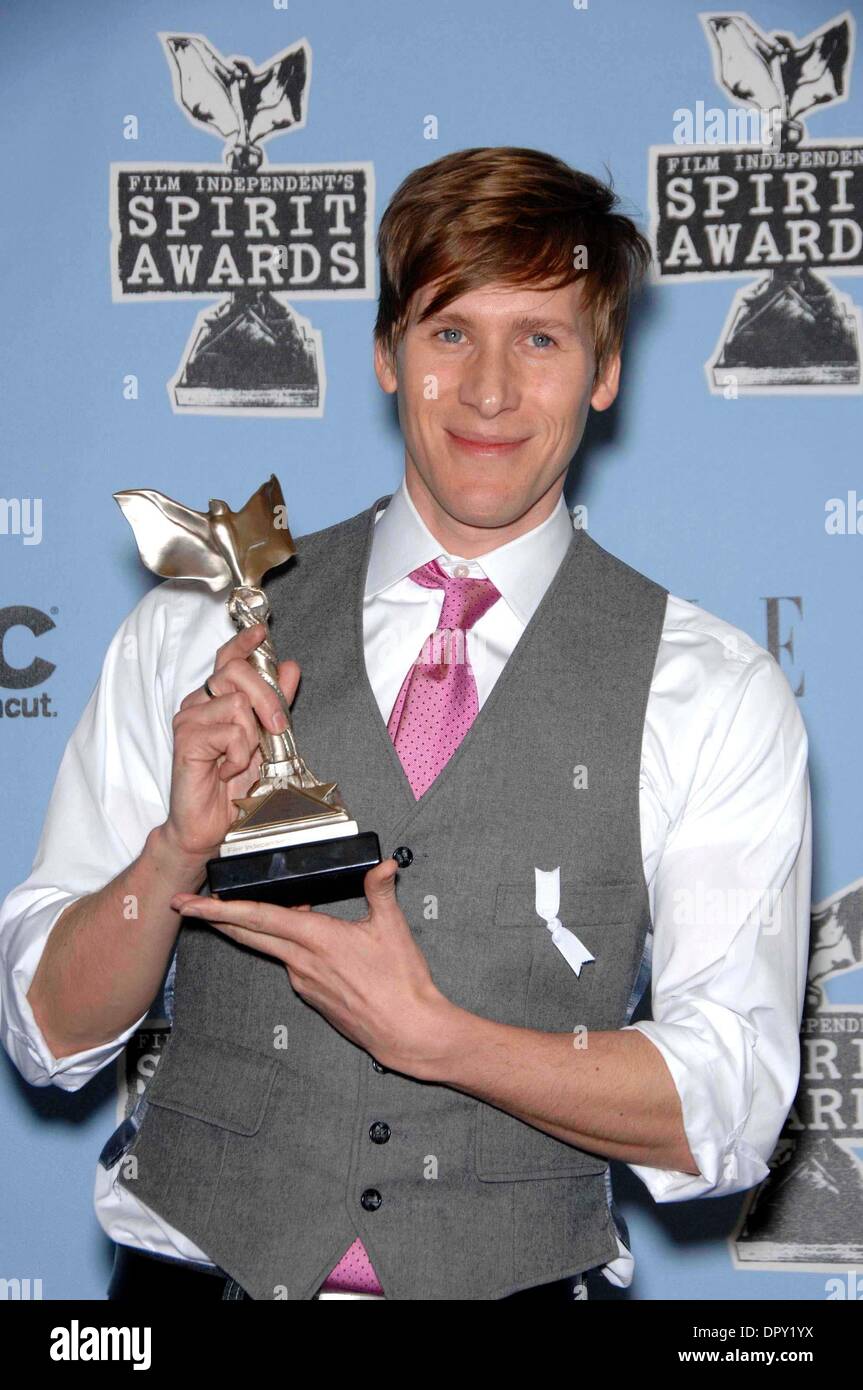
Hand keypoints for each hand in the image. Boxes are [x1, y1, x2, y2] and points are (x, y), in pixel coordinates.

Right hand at [161, 622, 300, 865]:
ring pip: (236, 704)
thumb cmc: (233, 784)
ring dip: (251, 738)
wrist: (210, 824)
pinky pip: (228, 732)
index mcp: (216, 699)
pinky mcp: (185, 739)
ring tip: (241, 761)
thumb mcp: (265, 740)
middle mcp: (199, 703)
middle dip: (267, 697)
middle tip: (276, 728)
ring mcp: (189, 719)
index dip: (244, 642)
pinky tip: (227, 771)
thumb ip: (276, 703)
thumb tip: (290, 667)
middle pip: (235, 672)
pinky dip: (237, 755)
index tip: (262, 632)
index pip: (227, 658)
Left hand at [170, 858, 453, 1076]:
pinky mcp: (311, 995)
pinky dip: (286, 945)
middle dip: (213, 918)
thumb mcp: (393, 929)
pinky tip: (301, 936)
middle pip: (247, 935)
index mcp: (317, 939)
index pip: (258, 917)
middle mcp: (301, 961)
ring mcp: (303, 981)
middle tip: (186, 905)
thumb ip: (381, 890)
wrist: (407, 1031)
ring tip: (246, 907)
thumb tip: (384, 864)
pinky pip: (290, 962)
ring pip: (268, 947)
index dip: (219, 909)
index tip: (191, 903)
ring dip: (253, 928)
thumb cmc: (401, 984)